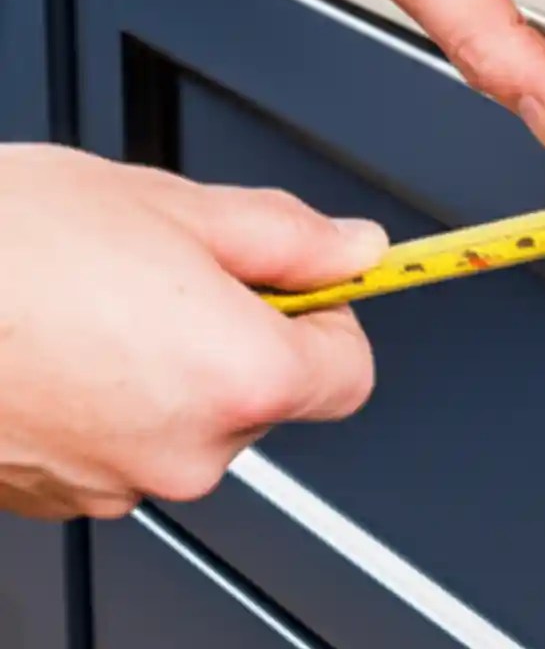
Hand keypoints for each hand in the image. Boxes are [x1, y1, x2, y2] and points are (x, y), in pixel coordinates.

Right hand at [0, 144, 387, 520]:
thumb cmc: (2, 246)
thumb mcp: (171, 205)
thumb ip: (287, 235)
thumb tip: (351, 248)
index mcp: (241, 379)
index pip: (348, 373)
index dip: (330, 320)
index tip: (302, 288)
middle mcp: (192, 451)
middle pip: (265, 397)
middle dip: (238, 337)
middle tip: (170, 277)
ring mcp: (122, 483)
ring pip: (189, 421)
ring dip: (167, 369)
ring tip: (95, 306)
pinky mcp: (62, 497)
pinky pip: (124, 445)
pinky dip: (111, 403)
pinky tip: (60, 349)